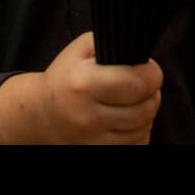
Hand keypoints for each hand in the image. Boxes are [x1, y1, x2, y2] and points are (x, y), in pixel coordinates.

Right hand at [37, 31, 162, 143]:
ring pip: (144, 129)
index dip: (152, 74)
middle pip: (146, 109)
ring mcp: (93, 140)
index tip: (149, 70)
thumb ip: (112, 43)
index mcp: (84, 84)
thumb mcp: (81, 49)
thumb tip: (140, 52)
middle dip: (151, 94)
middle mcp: (88, 115)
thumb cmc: (65, 78)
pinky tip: (126, 120)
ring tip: (131, 102)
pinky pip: (136, 145)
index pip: (138, 84)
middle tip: (141, 86)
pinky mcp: (98, 152)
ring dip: (145, 114)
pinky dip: (138, 132)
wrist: (41, 114)